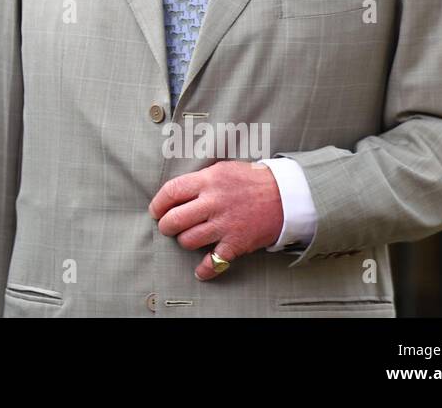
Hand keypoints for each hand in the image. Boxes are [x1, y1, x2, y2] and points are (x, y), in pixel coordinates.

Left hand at [148, 160, 284, 280]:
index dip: (158, 203)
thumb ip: (199, 180)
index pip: (171, 192)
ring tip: (189, 237)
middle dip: (166, 226)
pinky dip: (204, 269)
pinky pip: (213, 262)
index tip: (155, 210)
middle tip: (168, 226)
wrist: (285, 196)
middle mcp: (214, 203)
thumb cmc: (251, 181)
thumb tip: (174, 193)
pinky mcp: (236, 243)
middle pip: (174, 219)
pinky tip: (200, 270)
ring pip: (188, 240)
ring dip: (184, 241)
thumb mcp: (222, 170)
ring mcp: (225, 224)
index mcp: (208, 181)